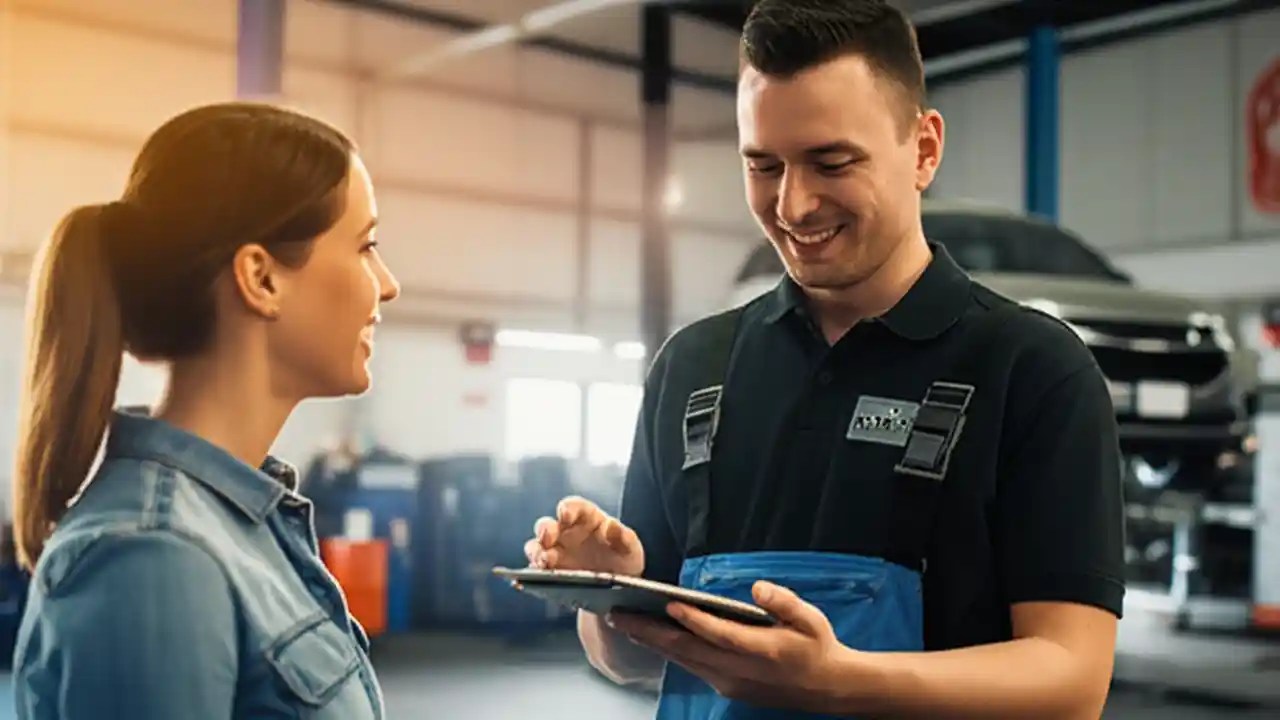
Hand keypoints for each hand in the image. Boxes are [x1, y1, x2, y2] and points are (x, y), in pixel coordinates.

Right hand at [524, 496, 644, 577]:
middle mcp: (565, 533)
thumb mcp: (631, 550)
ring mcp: (555, 553)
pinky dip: (533, 574)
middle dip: (544, 530)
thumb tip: (611, 525)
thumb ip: (624, 537)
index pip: (572, 507)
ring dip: (535, 552)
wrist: (618, 589)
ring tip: (543, 562)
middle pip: (547, 526)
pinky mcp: (550, 573)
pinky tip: (537, 579)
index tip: (565, 513)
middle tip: (548, 538)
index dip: (566, 508)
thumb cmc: (624, 560)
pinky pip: (535, 571)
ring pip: (536, 546)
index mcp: (585, 519)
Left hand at [608, 581, 859, 713]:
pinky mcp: (725, 686)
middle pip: (687, 650)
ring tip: (624, 622)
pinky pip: (690, 665)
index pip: (721, 635)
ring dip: (652, 641)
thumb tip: (757, 588)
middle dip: (650, 632)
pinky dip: (668, 650)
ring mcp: (729, 681)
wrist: (828, 688)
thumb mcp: (811, 618)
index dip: (695, 620)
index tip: (670, 603)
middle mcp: (740, 670)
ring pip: (683, 660)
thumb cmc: (817, 646)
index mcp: (763, 651)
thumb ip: (783, 602)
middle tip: (618, 614)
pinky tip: (651, 636)